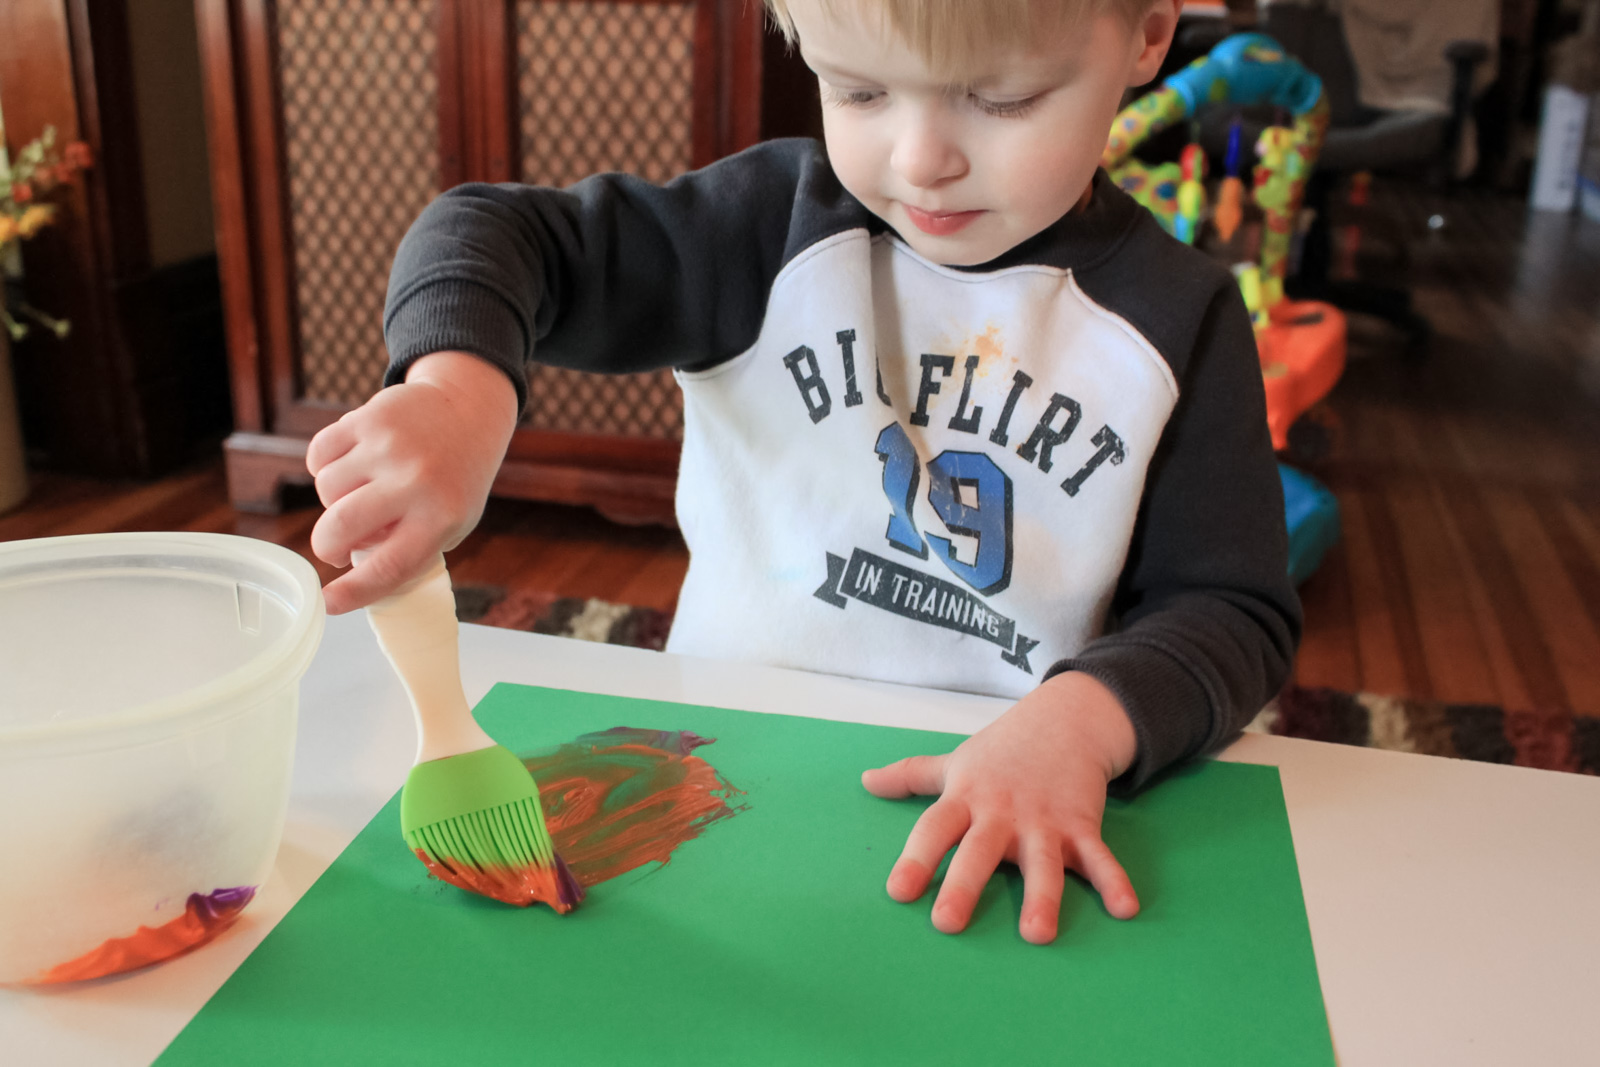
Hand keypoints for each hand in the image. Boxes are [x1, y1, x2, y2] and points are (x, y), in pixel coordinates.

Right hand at [305, 351, 517, 613]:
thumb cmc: (453, 481)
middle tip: (336, 549)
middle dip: (327, 547)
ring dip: (334, 500)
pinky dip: (325, 466)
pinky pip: (318, 455)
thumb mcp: (451, 523)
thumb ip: (409, 548)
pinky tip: (352, 465)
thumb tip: (357, 574)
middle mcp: (416, 482)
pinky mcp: (368, 418)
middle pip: (341, 528)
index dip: (353, 592)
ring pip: (326, 490)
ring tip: (362, 492)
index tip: (327, 603)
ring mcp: (389, 447)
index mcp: (442, 517)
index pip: (389, 567)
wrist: (467, 412)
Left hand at [862, 671, 1139, 944]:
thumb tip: (865, 780)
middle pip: (979, 851)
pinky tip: (1125, 908)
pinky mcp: (1081, 826)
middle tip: (947, 923)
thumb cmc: (1001, 751)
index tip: (898, 892)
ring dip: (1041, 897)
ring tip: (1036, 935)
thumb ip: (911, 776)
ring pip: (1041, 863)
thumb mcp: (954, 762)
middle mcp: (1001, 812)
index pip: (934, 828)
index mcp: (966, 799)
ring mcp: (1044, 821)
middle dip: (964, 885)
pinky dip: (1114, 881)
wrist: (1065, 720)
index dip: (915, 859)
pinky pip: (1099, 858)